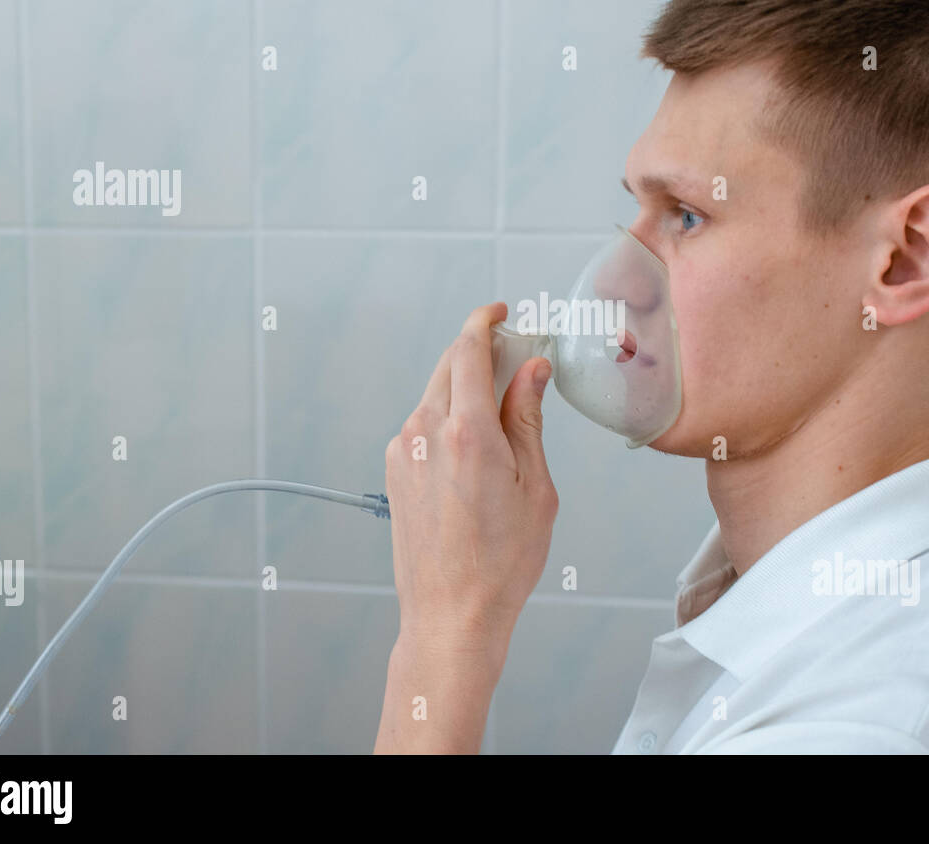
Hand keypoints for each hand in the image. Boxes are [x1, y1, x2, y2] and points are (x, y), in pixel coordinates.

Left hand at [380, 301, 556, 712]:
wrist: (450, 615)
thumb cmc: (500, 562)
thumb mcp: (535, 487)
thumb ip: (528, 419)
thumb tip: (531, 371)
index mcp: (467, 432)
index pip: (469, 349)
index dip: (485, 321)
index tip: (501, 312)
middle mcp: (425, 432)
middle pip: (449, 365)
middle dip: (479, 351)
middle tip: (514, 357)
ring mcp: (402, 450)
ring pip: (435, 393)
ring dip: (465, 386)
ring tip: (501, 409)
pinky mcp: (393, 469)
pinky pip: (422, 423)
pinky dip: (449, 416)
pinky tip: (475, 445)